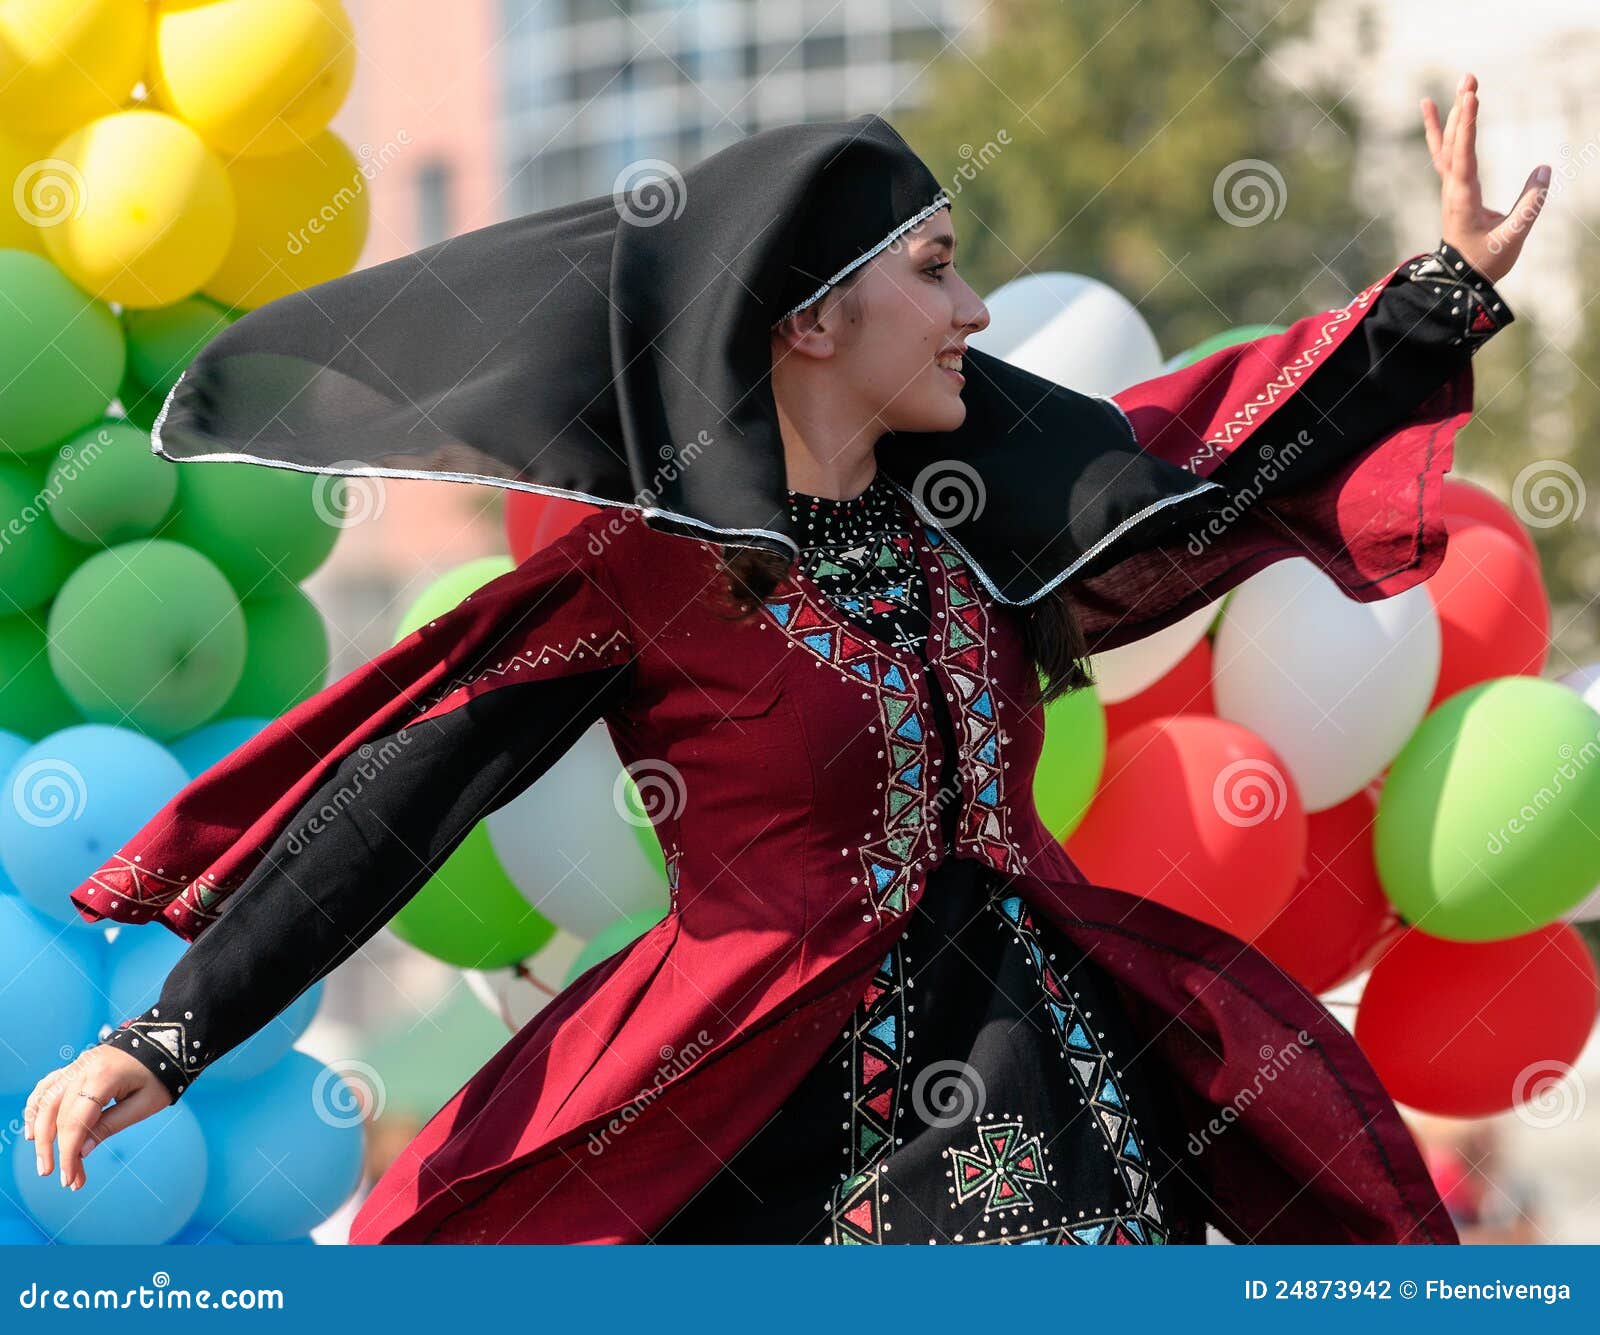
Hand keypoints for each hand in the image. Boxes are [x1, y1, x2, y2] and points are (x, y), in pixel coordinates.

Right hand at [23, 1044, 173, 1190]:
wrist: (171, 1040)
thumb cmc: (162, 1074)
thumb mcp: (145, 1103)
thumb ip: (111, 1125)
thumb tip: (81, 1152)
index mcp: (102, 1077)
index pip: (75, 1121)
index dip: (68, 1153)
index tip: (69, 1178)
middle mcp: (83, 1068)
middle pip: (57, 1114)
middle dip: (55, 1150)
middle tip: (62, 1178)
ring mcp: (78, 1065)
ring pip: (46, 1101)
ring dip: (40, 1133)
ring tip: (44, 1161)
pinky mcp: (78, 1066)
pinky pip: (48, 1086)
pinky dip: (37, 1107)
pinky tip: (33, 1130)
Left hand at [1421, 71, 1549, 284]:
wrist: (1460, 279)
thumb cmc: (1485, 261)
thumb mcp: (1512, 237)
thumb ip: (1529, 206)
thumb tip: (1544, 171)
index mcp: (1462, 199)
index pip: (1463, 156)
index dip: (1467, 127)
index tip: (1471, 99)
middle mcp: (1452, 189)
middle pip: (1453, 143)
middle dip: (1462, 109)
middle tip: (1469, 78)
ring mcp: (1450, 188)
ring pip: (1448, 145)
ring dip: (1456, 114)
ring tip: (1463, 83)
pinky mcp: (1453, 188)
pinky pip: (1444, 154)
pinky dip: (1441, 131)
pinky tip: (1436, 109)